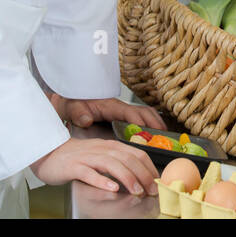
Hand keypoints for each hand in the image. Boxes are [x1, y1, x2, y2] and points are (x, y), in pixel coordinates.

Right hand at [31, 137, 159, 196]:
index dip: (149, 167)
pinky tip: (112, 188)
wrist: (49, 153)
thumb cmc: (78, 157)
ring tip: (137, 191)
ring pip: (112, 164)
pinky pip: (90, 173)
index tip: (157, 182)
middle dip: (143, 175)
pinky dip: (102, 180)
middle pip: (128, 159)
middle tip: (151, 190)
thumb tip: (140, 175)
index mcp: (111, 145)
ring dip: (127, 178)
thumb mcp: (102, 155)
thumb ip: (119, 162)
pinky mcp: (74, 166)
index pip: (137, 153)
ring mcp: (88, 157)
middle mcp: (102, 149)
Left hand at [49, 94, 163, 129]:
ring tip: (165, 138)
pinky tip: (154, 136)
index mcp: (111, 106)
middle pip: (145, 112)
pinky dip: (152, 124)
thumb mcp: (71, 107)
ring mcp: (123, 111)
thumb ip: (78, 113)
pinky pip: (142, 118)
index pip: (131, 113)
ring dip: (157, 123)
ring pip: (146, 114)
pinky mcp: (122, 116)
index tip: (149, 134)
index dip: (142, 123)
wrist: (70, 98)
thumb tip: (86, 119)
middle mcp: (120, 107)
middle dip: (156, 124)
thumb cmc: (72, 103)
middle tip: (166, 138)